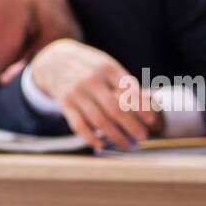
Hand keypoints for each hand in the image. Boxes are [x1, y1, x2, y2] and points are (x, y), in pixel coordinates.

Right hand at [30, 39, 160, 149]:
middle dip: (131, 125)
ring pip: (98, 120)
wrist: (54, 60)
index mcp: (107, 68)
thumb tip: (148, 105)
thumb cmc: (90, 67)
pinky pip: (79, 125)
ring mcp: (76, 92)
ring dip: (115, 136)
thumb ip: (126, 84)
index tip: (152, 120)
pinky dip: (90, 138)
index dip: (141, 106)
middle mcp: (91, 79)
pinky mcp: (65, 104)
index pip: (128, 90)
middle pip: (115, 108)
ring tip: (126, 145)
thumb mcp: (108, 67)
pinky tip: (101, 145)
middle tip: (143, 137)